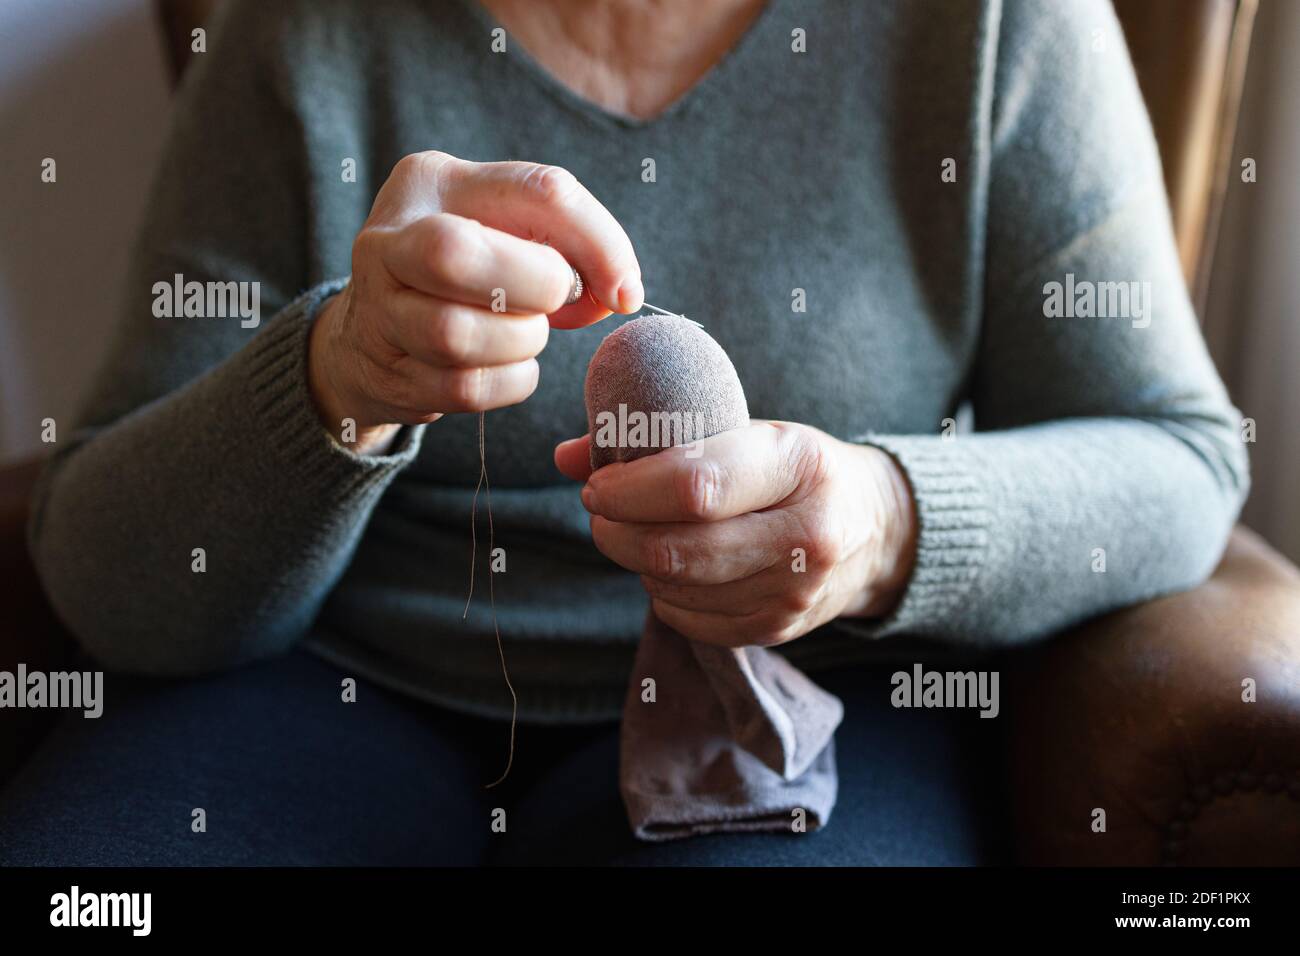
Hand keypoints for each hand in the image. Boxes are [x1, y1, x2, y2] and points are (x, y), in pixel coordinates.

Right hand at [309, 151, 643, 453]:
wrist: (374, 336)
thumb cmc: (467, 275)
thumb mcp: (511, 232)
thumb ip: (572, 247)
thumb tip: (622, 294)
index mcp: (432, 181)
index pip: (538, 192)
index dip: (599, 244)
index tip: (624, 291)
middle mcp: (388, 239)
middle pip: (454, 254)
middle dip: (533, 286)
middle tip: (556, 302)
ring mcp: (377, 310)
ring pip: (455, 333)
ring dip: (520, 341)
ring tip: (527, 334)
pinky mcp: (386, 374)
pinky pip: (465, 388)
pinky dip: (510, 382)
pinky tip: (511, 367)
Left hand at [555, 421, 917, 646]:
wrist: (875, 529)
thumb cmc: (795, 469)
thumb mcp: (750, 431)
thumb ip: (661, 437)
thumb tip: (568, 456)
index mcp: (798, 463)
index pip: (695, 486)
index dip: (629, 491)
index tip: (597, 487)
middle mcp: (807, 532)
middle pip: (678, 548)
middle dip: (617, 533)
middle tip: (601, 516)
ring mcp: (796, 590)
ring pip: (678, 588)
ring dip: (638, 562)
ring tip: (636, 535)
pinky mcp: (780, 628)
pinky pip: (691, 620)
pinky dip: (664, 594)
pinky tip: (669, 568)